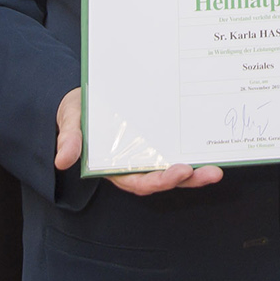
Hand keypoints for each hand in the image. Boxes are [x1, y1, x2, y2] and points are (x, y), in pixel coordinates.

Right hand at [55, 88, 224, 195]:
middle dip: (188, 180)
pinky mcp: (160, 140)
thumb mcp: (71, 122)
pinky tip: (213, 146)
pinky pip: (179, 148)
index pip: (139, 182)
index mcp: (115, 167)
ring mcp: (151, 154)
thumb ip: (70, 140)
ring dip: (197, 173)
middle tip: (210, 173)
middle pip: (164, 179)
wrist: (86, 98)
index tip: (178, 172)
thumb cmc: (78, 112)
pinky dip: (195, 151)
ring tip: (217, 169)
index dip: (159, 181)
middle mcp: (137, 165)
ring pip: (176, 169)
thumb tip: (62, 160)